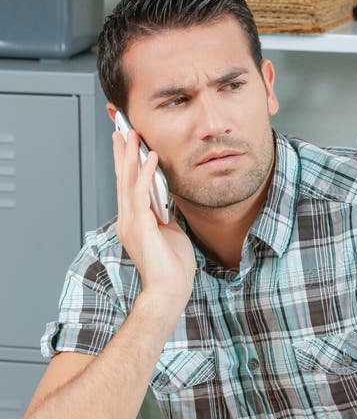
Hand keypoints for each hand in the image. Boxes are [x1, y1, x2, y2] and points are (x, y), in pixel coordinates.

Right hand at [113, 130, 195, 313]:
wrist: (170, 290)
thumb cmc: (172, 266)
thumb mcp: (169, 232)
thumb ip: (163, 214)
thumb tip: (166, 198)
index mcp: (133, 221)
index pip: (126, 185)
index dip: (125, 162)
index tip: (125, 141)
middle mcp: (128, 220)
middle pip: (122, 179)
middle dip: (122, 152)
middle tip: (121, 127)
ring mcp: (131, 223)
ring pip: (127, 182)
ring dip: (130, 156)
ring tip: (132, 134)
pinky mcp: (141, 227)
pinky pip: (141, 194)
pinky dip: (144, 174)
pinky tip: (149, 158)